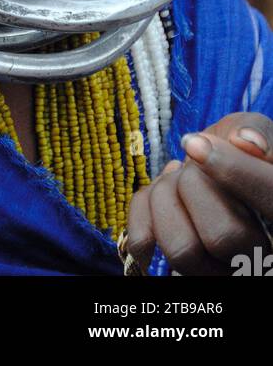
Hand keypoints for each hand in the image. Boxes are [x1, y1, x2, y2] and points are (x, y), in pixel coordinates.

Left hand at [124, 113, 272, 274]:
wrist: (209, 172)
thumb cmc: (235, 152)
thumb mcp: (250, 131)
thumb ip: (254, 131)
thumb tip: (247, 142)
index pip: (270, 198)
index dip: (234, 171)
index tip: (196, 144)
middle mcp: (255, 257)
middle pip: (223, 235)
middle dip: (193, 184)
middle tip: (192, 166)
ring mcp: (215, 270)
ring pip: (182, 250)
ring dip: (166, 198)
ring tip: (176, 179)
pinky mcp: (176, 268)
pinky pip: (144, 245)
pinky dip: (141, 207)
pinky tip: (159, 194)